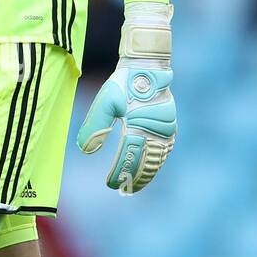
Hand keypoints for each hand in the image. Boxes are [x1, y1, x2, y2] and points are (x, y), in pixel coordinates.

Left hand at [76, 2, 176, 191]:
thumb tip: (86, 150)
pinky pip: (165, 149)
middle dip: (135, 178)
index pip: (129, 156)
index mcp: (139, 123)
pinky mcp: (170, 125)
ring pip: (158, 158)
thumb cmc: (123, 83)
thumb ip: (95, 126)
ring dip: (148, 173)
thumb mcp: (105, 101)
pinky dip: (158, 162)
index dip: (120, 173)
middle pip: (146, 161)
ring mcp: (166, 127)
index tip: (111, 185)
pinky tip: (151, 170)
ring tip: (137, 186)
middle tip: (124, 190)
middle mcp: (156, 128)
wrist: (147, 66)